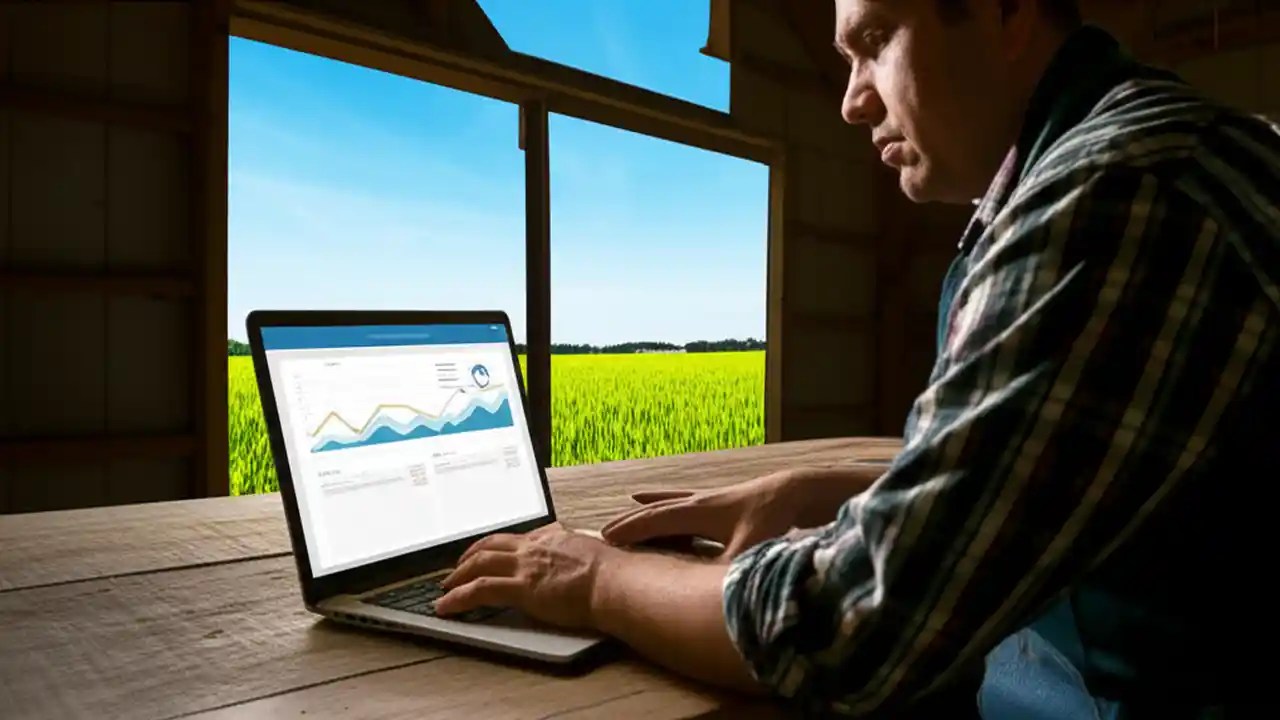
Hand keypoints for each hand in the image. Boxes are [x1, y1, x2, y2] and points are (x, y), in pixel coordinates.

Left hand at [435, 522, 615, 628]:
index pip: (515, 538)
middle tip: (456, 569)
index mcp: (550, 538)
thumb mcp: (593, 548)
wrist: (613, 581)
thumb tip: (584, 542)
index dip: (495, 547)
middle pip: (490, 545)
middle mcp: (533, 547)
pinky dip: (457, 598)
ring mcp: (525, 566)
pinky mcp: (521, 588)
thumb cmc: (612, 572)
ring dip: (456, 577)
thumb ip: (579, 544)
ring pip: (478, 564)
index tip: (488, 554)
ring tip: (445, 589)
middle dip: (468, 557)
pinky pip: (479, 591)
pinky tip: (446, 607)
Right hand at [600, 465, 883, 558]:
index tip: (604, 540)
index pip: (657, 521)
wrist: (798, 489)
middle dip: (632, 521)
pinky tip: (670, 499)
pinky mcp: (725, 502)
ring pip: (673, 502)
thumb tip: (708, 592)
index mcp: (701, 513)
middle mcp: (701, 502)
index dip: (631, 531)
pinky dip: (673, 499)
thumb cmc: (775, 519)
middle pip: (658, 510)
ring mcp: (713, 499)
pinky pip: (689, 500)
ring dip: (651, 507)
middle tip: (603, 532)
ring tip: (630, 502)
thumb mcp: (750, 550)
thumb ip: (727, 571)